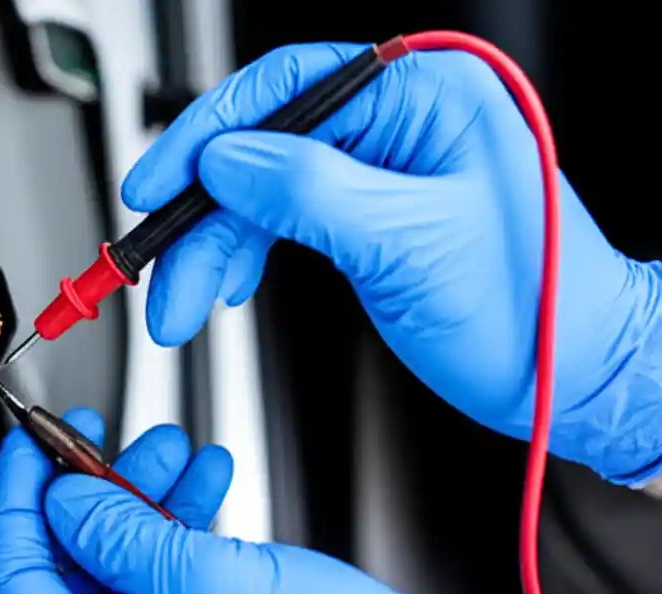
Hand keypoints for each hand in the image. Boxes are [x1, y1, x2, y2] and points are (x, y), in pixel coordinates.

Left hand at [0, 408, 608, 593]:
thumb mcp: (201, 586)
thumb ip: (118, 536)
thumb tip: (65, 499)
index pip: (22, 588)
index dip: (19, 507)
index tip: (28, 450)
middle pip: (75, 574)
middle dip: (89, 491)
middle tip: (92, 436)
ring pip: (132, 568)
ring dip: (144, 496)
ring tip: (167, 446)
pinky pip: (183, 579)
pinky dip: (188, 523)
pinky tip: (208, 482)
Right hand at [121, 42, 661, 484]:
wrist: (566, 377)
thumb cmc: (529, 306)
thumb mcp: (407, 240)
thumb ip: (307, 190)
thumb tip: (225, 161)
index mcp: (426, 97)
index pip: (286, 88)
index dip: (207, 135)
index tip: (156, 182)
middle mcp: (398, 123)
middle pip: (260, 149)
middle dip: (203, 219)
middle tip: (164, 274)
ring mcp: (378, 170)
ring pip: (259, 193)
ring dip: (212, 250)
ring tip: (182, 304)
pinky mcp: (365, 215)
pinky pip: (281, 221)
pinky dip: (242, 257)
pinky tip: (223, 284)